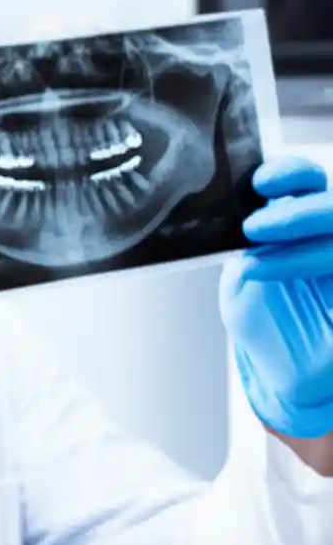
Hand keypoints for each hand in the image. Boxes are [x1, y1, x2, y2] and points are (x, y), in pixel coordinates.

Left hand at [220, 156, 332, 438]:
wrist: (289, 372)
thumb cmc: (264, 316)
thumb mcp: (243, 280)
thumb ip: (245, 250)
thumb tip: (223, 218)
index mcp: (303, 223)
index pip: (308, 181)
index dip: (291, 173)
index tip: (259, 183)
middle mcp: (330, 238)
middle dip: (297, 213)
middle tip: (253, 229)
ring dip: (303, 243)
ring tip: (255, 263)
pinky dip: (310, 263)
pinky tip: (270, 278)